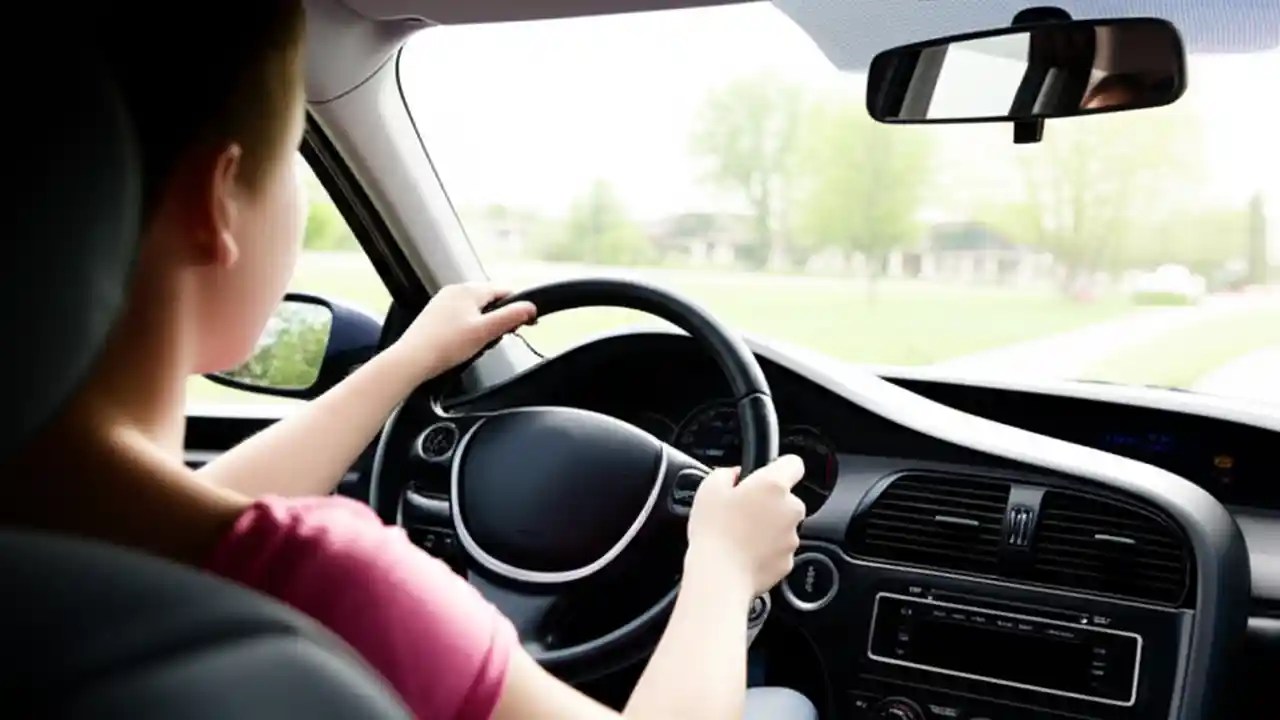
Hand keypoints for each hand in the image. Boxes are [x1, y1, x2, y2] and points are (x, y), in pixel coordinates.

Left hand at [391, 283, 536, 378]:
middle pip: (489, 300)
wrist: (411, 360)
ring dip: (484, 324)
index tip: (525, 324)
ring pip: (475, 309)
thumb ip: (510, 317)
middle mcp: (455, 290)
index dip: (517, 307)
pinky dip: (468, 328)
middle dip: (499, 317)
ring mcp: (442, 302)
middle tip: (499, 338)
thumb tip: (531, 307)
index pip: (504, 291)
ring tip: (479, 343)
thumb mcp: (485, 332)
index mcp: (468, 290)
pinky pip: (461, 316)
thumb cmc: (446, 346)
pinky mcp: (434, 315)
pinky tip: (463, 344)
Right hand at [684, 455, 805, 599]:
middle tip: (742, 511)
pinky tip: (744, 553)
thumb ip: (728, 473)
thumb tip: (736, 475)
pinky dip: (766, 550)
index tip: (767, 474)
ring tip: (739, 535)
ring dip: (767, 527)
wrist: (720, 577)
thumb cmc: (714, 532)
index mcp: (773, 486)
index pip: (794, 464)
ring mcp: (791, 537)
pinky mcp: (788, 561)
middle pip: (787, 498)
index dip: (780, 467)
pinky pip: (779, 549)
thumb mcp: (709, 488)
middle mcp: (789, 509)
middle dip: (769, 503)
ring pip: (783, 525)